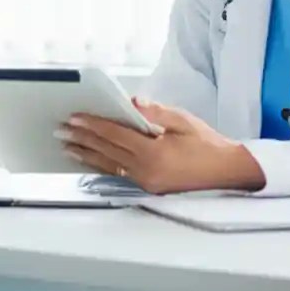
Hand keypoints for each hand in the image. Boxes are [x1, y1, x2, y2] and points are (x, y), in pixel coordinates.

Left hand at [60, 97, 265, 194]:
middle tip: (61, 131)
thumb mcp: (183, 121)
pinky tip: (91, 161)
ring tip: (68, 148)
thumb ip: (155, 113)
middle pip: (106, 152)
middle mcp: (146, 171)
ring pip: (109, 166)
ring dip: (87, 155)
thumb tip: (132, 103)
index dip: (92, 126)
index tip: (75, 118)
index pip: (114, 136)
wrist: (228, 172)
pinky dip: (102, 165)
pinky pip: (119, 174)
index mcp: (153, 153)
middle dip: (82, 139)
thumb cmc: (209, 145)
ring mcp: (146, 181)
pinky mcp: (149, 187)